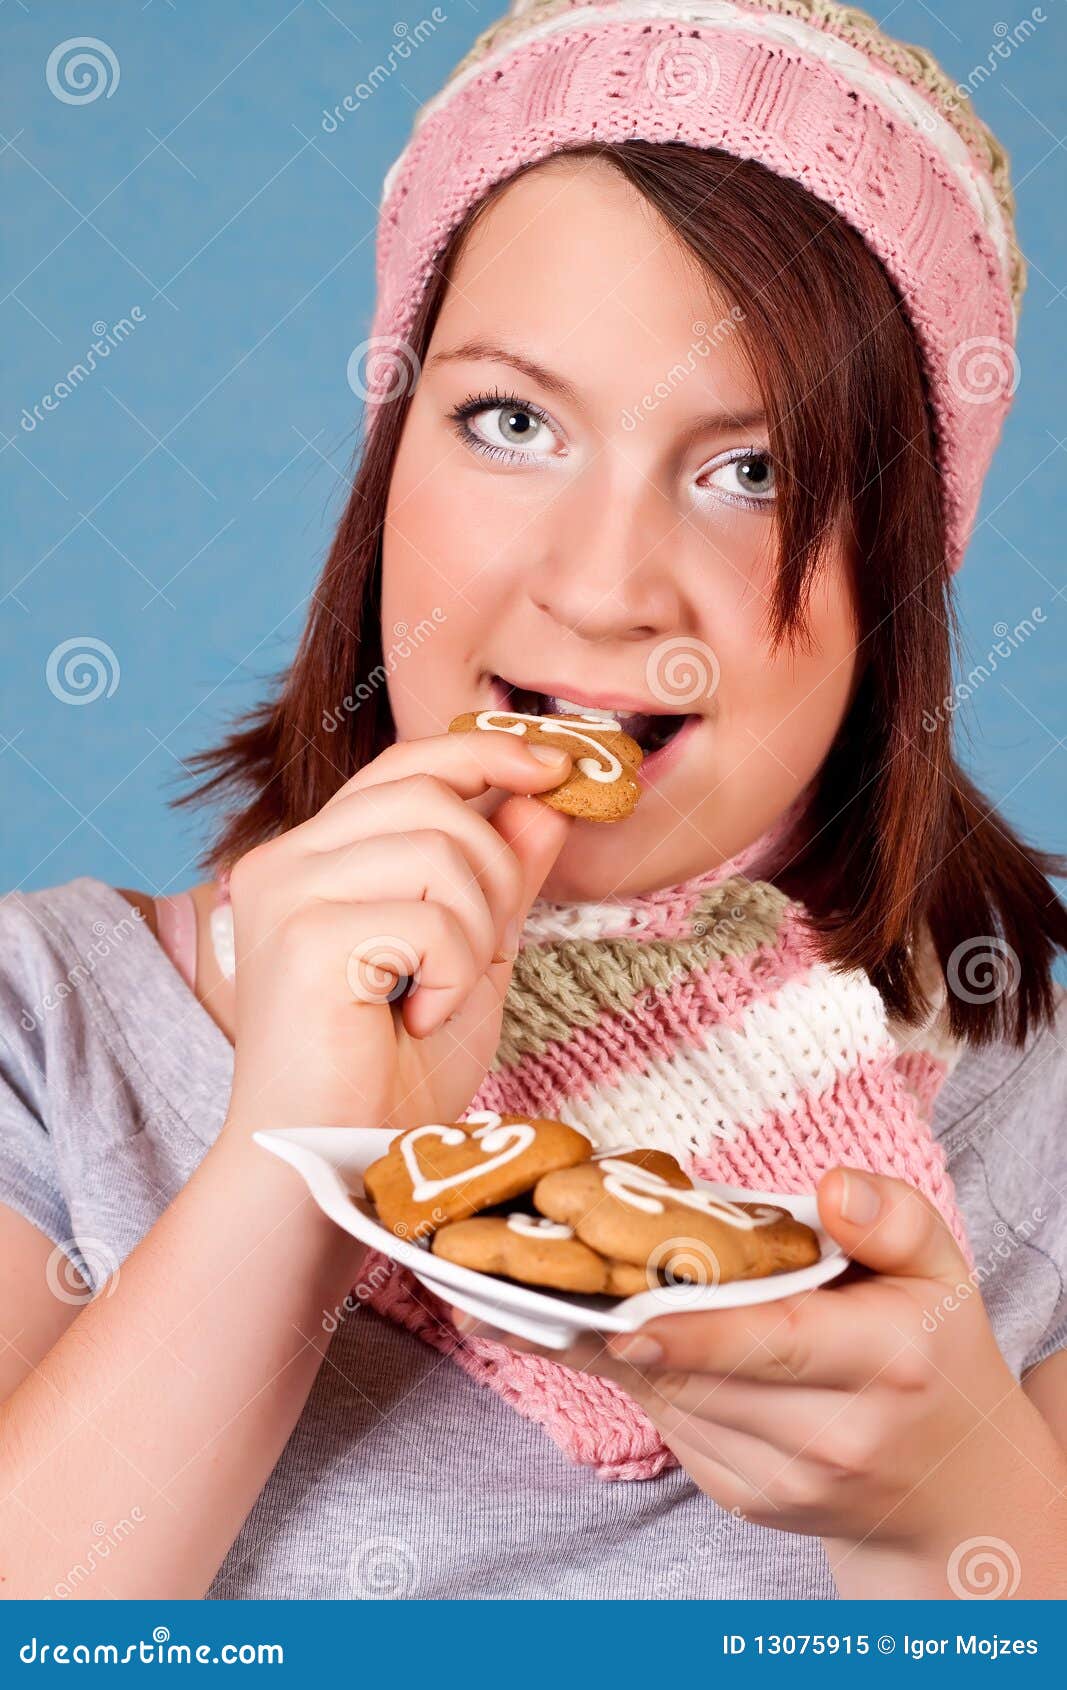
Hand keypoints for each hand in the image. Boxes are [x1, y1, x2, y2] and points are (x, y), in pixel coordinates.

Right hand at [221, 730, 571, 1137]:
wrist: (335, 1164)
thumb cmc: (388, 1077)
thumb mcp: (470, 960)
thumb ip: (500, 880)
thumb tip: (544, 800)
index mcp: (315, 856)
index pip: (404, 764)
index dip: (484, 751)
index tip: (554, 766)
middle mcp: (287, 859)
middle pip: (432, 795)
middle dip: (494, 872)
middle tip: (480, 955)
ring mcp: (288, 892)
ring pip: (441, 850)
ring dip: (476, 932)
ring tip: (439, 996)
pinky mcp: (304, 936)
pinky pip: (432, 918)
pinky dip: (454, 975)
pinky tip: (416, 1019)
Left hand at [451, 1167, 1066, 1594]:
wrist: (946, 1485)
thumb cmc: (930, 1352)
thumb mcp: (937, 1270)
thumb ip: (892, 1218)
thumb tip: (831, 1190)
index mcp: (889, 1361)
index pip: (778, 1341)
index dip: (693, 1332)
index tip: (621, 1318)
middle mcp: (838, 1435)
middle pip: (707, 1374)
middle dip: (623, 1327)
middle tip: (546, 1276)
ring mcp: (789, 1482)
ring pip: (675, 1402)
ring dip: (612, 1348)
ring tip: (545, 1294)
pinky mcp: (748, 1500)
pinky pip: (674, 1428)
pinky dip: (636, 1377)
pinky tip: (596, 1333)